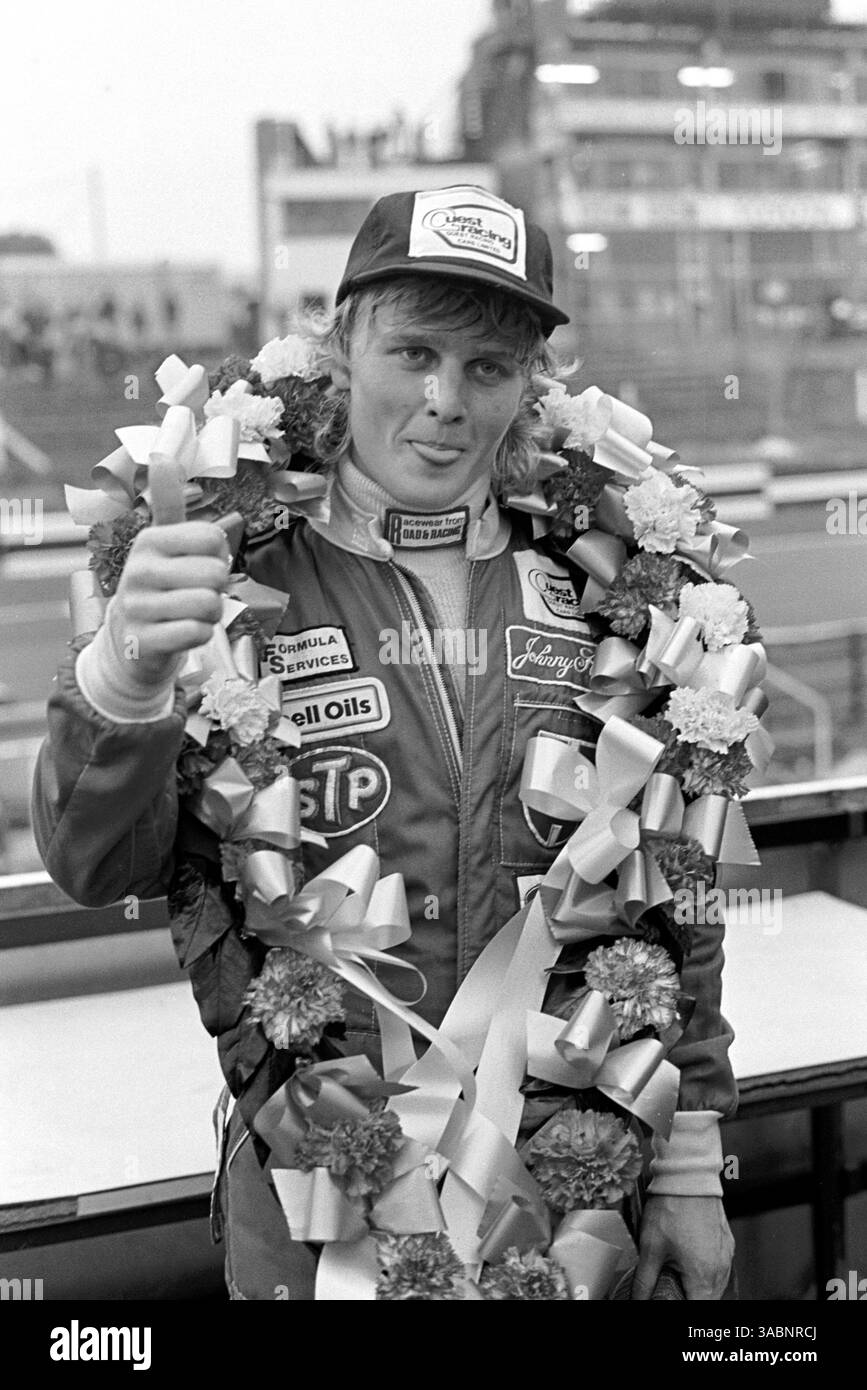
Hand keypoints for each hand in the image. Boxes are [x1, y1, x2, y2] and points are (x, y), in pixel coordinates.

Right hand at [106, 458, 229, 686]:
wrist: (129, 640)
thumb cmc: (158, 585)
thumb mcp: (161, 541)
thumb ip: (167, 502)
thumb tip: (161, 454)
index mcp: (150, 541)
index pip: (213, 538)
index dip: (219, 555)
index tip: (199, 563)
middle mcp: (139, 570)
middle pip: (216, 574)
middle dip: (217, 588)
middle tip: (196, 592)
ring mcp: (138, 607)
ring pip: (209, 605)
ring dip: (211, 614)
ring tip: (189, 612)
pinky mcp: (143, 640)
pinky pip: (197, 634)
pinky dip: (200, 635)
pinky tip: (182, 632)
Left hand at [632, 1194, 733, 1299]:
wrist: (688, 1176)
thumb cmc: (670, 1209)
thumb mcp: (650, 1248)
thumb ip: (644, 1281)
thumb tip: (637, 1300)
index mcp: (704, 1276)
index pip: (697, 1308)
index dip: (681, 1305)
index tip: (669, 1299)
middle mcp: (721, 1269)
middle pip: (708, 1299)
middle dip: (690, 1298)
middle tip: (671, 1290)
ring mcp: (726, 1255)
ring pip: (716, 1285)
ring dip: (700, 1287)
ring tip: (679, 1278)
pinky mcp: (727, 1242)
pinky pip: (720, 1267)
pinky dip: (707, 1272)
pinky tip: (690, 1261)